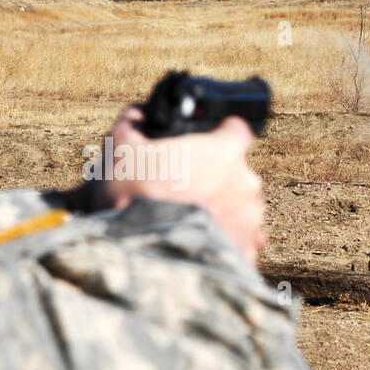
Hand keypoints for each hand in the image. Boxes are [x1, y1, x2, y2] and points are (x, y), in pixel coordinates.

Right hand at [98, 106, 266, 264]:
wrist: (142, 254)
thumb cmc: (134, 197)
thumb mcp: (120, 149)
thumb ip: (133, 122)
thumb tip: (138, 114)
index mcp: (224, 152)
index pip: (237, 130)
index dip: (220, 135)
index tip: (205, 144)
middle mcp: (245, 184)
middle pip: (236, 173)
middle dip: (215, 179)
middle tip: (184, 188)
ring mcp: (249, 222)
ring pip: (239, 209)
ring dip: (220, 211)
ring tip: (187, 220)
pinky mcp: (244, 254)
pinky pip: (238, 242)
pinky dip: (222, 241)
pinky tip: (198, 243)